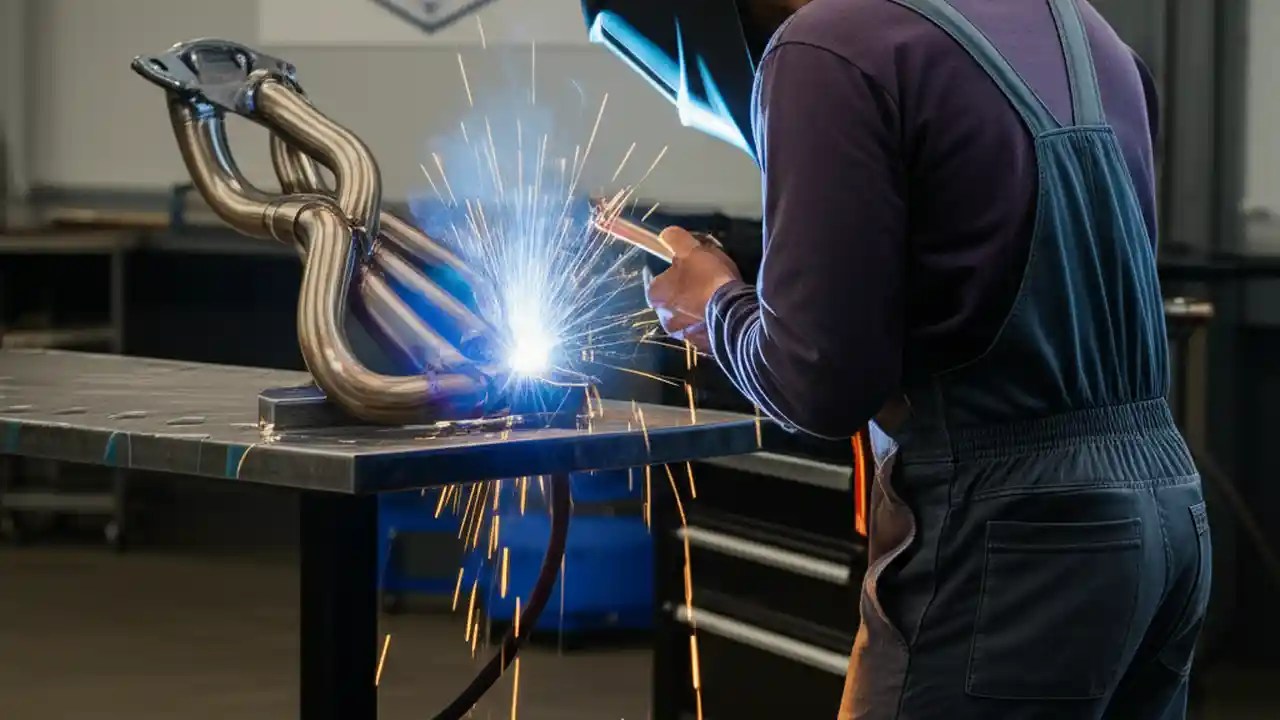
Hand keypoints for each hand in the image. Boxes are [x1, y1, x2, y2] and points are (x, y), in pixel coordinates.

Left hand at [644, 226, 741, 352]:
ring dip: (696, 306)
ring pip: (687, 315)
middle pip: (671, 298)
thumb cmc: (708, 280)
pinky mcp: (703, 346)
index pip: (655, 277)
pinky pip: (703, 328)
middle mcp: (664, 319)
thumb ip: (675, 240)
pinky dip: (710, 320)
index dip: (670, 266)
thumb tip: (666, 235)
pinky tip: (722, 310)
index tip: (683, 262)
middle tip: (702, 277)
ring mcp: (684, 335)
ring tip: (715, 295)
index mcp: (655, 295)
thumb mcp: (691, 250)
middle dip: (683, 288)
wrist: (734, 315)